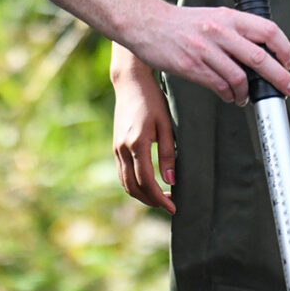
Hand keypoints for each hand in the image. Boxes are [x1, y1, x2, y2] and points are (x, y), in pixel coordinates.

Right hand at [112, 59, 176, 212]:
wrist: (130, 82)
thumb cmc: (152, 100)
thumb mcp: (166, 124)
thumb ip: (168, 153)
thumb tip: (171, 181)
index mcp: (136, 143)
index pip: (147, 182)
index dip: (160, 199)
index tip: (174, 207)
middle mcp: (122, 149)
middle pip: (134, 187)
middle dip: (151, 201)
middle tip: (170, 205)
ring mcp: (116, 148)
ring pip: (126, 183)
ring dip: (142, 195)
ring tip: (161, 197)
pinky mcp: (115, 146)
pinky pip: (122, 173)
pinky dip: (134, 185)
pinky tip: (148, 184)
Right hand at [128, 1, 289, 104]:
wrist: (148, 23)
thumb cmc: (181, 22)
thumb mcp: (213, 16)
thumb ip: (235, 31)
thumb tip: (258, 52)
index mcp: (228, 17)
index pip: (267, 30)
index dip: (284, 48)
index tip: (289, 61)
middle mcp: (219, 31)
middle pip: (259, 57)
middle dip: (279, 77)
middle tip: (289, 88)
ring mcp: (205, 50)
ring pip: (240, 77)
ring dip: (248, 92)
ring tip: (247, 97)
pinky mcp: (192, 67)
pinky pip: (220, 86)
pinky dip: (229, 95)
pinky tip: (229, 95)